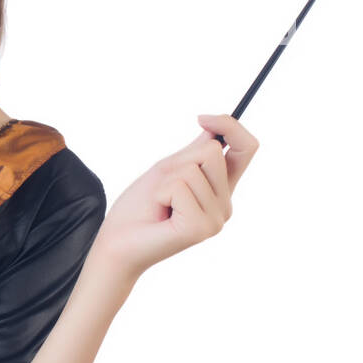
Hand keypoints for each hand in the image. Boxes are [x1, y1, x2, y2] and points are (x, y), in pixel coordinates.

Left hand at [92, 114, 258, 281]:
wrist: (116, 244)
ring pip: (193, 168)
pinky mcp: (200, 228)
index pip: (246, 149)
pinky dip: (161, 193)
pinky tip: (159, 215)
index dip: (231, 127)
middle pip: (212, 152)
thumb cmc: (138, 210)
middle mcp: (225, 205)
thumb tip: (214, 128)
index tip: (202, 118)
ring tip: (159, 205)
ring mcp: (216, 219)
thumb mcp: (167, 172)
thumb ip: (193, 154)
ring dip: (165, 181)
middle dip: (178, 163)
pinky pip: (180, 186)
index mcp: (220, 190)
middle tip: (162, 191)